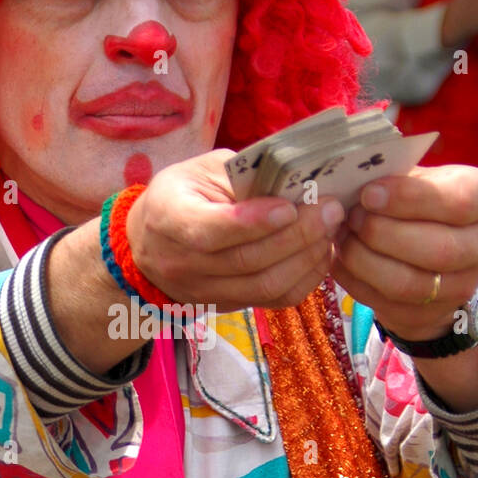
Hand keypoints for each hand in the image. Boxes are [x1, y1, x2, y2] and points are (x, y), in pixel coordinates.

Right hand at [126, 148, 341, 312]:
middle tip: (330, 209)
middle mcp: (182, 263)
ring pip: (265, 285)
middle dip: (296, 235)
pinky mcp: (227, 306)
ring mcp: (204, 292)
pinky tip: (321, 252)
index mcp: (168, 218)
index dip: (253, 222)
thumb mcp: (201, 171)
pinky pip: (274, 300)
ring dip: (307, 257)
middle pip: (247, 260)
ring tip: (331, 228)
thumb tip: (297, 183)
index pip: (211, 230)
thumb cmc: (180, 195)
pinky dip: (305, 277)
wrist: (147, 246)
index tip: (289, 206)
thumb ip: (244, 175)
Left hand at [331, 164, 477, 342]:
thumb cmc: (420, 203)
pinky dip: (356, 281)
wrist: (433, 252)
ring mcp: (461, 287)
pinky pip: (386, 304)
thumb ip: (395, 176)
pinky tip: (341, 259)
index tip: (368, 193)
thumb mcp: (419, 178)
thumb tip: (352, 177)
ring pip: (408, 284)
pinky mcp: (429, 315)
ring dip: (365, 260)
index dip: (409, 199)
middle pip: (436, 250)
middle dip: (382, 233)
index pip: (457, 203)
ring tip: (343, 237)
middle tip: (350, 216)